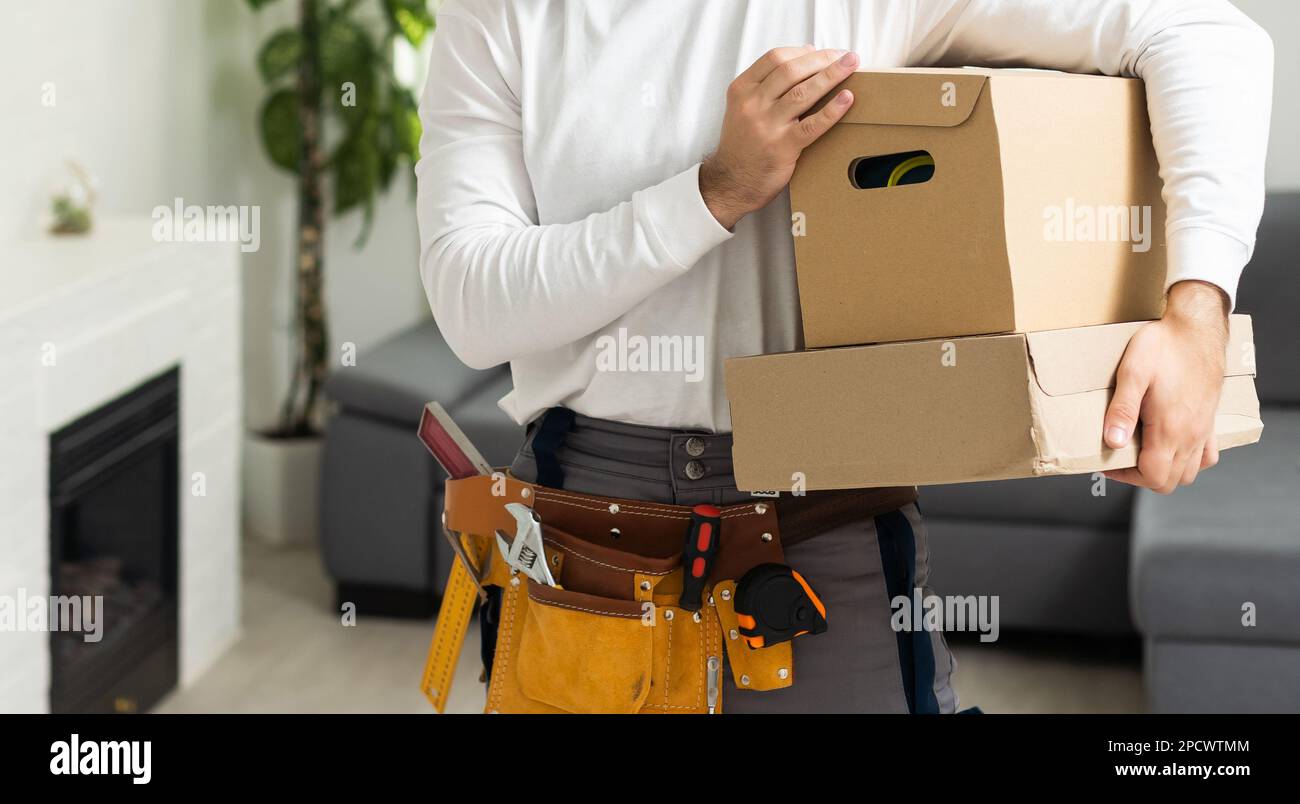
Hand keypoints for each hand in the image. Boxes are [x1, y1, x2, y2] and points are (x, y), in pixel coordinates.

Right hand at [700, 45, 859, 228]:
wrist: (731, 182)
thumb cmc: (743, 143)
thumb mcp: (743, 107)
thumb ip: (767, 85)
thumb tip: (805, 56)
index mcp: (742, 89)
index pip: (774, 58)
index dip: (802, 52)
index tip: (821, 52)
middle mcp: (752, 104)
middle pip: (791, 70)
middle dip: (822, 59)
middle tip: (845, 56)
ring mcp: (767, 126)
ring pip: (803, 92)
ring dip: (831, 75)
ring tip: (851, 66)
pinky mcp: (782, 147)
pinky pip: (812, 125)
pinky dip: (832, 110)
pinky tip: (847, 99)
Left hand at [1103, 280, 1230, 493]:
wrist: (1198, 327)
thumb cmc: (1164, 346)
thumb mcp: (1133, 372)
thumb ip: (1122, 409)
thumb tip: (1112, 442)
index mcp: (1171, 428)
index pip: (1153, 476)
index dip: (1126, 476)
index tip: (1108, 461)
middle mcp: (1191, 435)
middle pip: (1170, 480)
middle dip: (1142, 476)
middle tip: (1121, 457)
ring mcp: (1204, 429)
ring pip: (1189, 472)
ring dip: (1165, 471)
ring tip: (1142, 453)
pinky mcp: (1210, 420)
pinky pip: (1207, 456)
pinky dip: (1189, 461)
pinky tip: (1171, 446)